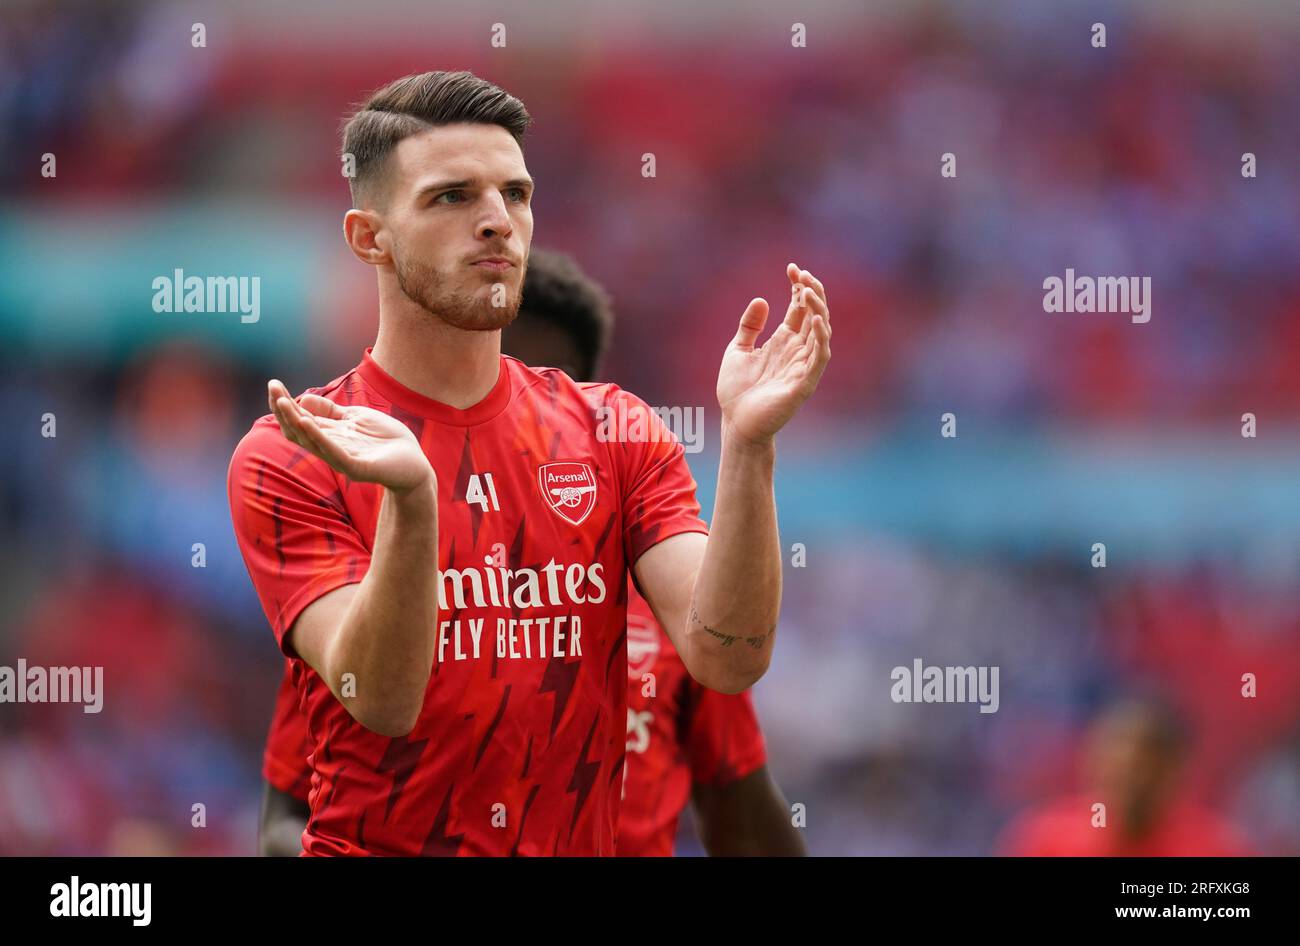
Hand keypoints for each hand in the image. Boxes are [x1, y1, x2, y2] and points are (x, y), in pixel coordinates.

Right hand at [267, 380, 433, 492]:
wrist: (415, 463)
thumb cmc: (386, 440)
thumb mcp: (356, 418)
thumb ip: (331, 411)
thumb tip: (303, 398)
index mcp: (330, 436)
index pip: (300, 419)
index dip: (285, 404)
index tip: (273, 385)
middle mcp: (331, 448)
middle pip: (299, 431)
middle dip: (284, 410)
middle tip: (273, 389)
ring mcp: (343, 459)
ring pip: (312, 442)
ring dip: (296, 422)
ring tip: (284, 403)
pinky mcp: (358, 468)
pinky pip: (334, 453)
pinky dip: (320, 438)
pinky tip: (308, 422)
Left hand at [716, 263, 830, 446]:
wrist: (735, 422)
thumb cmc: (737, 391)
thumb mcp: (738, 350)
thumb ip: (749, 326)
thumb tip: (761, 300)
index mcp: (784, 341)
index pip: (799, 308)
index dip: (800, 287)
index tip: (792, 268)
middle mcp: (798, 351)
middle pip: (814, 315)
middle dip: (812, 293)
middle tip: (802, 274)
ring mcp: (803, 366)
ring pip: (821, 332)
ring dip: (818, 310)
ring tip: (808, 291)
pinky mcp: (804, 383)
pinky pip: (819, 358)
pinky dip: (821, 339)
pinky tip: (815, 320)